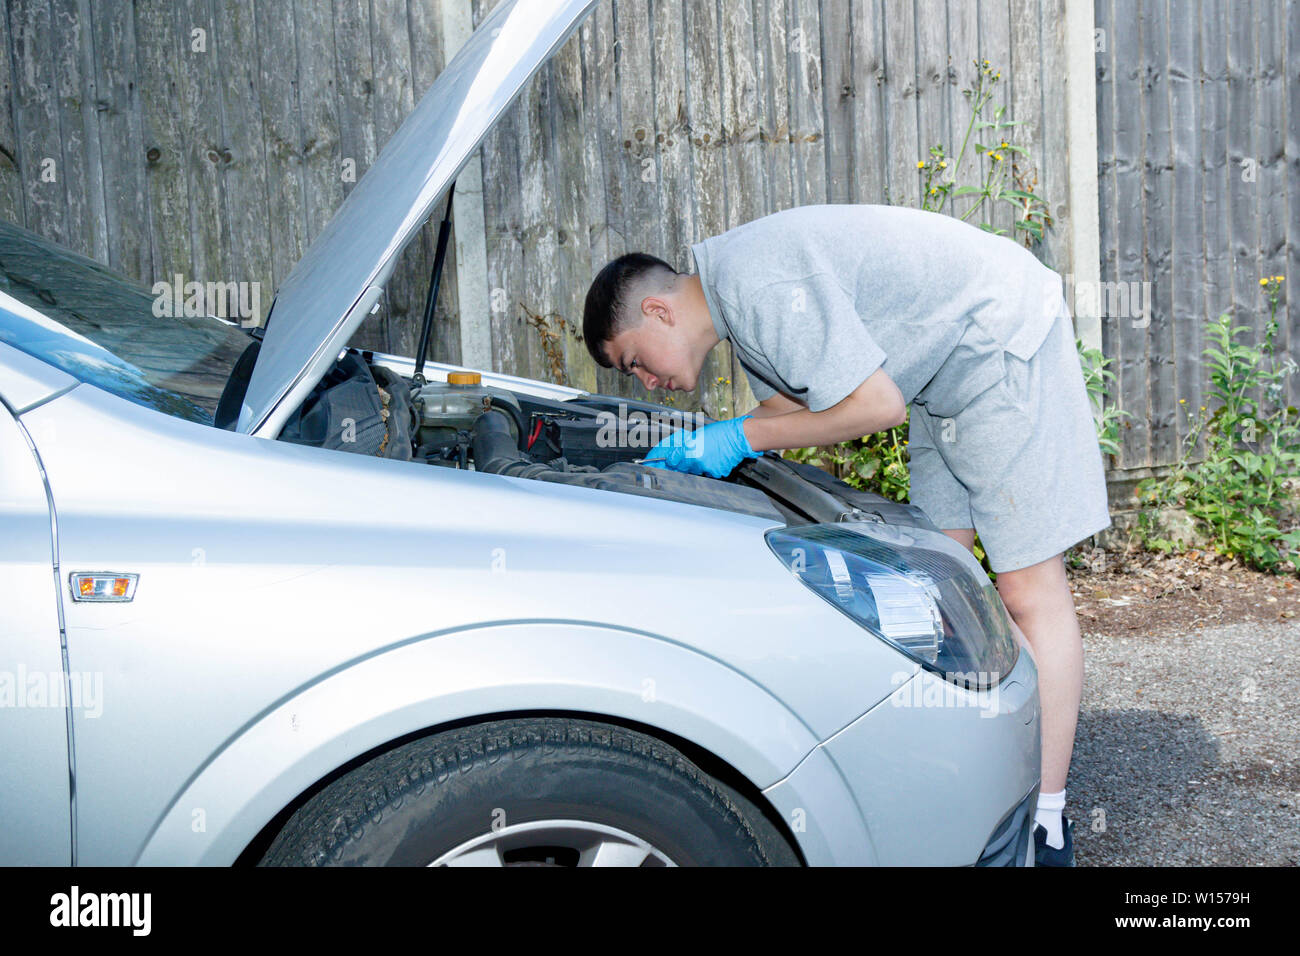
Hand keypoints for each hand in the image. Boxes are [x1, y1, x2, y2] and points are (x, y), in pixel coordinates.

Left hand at [643, 416, 759, 477]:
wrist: (739, 437)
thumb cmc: (720, 433)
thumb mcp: (696, 435)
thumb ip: (682, 446)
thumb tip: (672, 456)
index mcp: (690, 449)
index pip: (671, 459)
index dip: (661, 461)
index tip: (652, 464)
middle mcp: (697, 461)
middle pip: (681, 467)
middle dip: (681, 463)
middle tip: (686, 456)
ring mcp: (707, 469)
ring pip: (694, 470)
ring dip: (695, 465)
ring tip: (706, 453)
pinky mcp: (716, 473)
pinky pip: (707, 473)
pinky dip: (708, 467)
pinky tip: (714, 458)